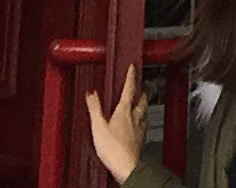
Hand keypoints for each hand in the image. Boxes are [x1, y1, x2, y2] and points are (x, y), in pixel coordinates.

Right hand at [84, 66, 145, 182]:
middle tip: (140, 86)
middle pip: (141, 100)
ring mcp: (139, 129)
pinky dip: (141, 121)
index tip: (132, 68)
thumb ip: (95, 108)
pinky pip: (143, 126)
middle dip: (141, 92)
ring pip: (144, 112)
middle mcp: (135, 118)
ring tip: (141, 103)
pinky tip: (138, 126)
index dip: (130, 77)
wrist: (127, 167)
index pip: (129, 89)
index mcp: (124, 111)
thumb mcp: (98, 126)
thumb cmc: (114, 148)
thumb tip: (91, 93)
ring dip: (143, 106)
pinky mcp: (140, 141)